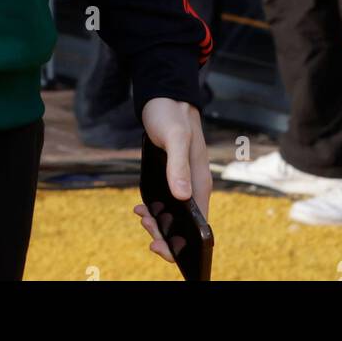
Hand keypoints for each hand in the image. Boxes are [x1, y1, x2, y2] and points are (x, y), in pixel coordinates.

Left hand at [133, 97, 211, 264]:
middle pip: (185, 225)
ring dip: (158, 222)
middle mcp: (195, 185)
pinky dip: (155, 209)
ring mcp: (184, 181)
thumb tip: (182, 196)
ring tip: (141, 215)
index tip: (159, 245)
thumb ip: (178, 165)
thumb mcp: (175, 137)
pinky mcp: (172, 175)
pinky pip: (167, 202)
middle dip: (165, 234)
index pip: (198, 225)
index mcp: (200, 182)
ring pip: (174, 215)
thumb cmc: (172, 114)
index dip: (180, 242)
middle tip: (144, 224)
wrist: (166, 95)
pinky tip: (141, 207)